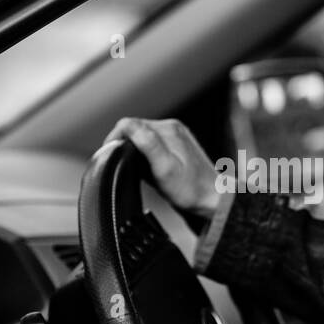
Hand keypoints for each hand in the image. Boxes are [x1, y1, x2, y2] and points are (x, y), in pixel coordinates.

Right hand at [105, 117, 220, 219]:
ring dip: (134, 151)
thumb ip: (147, 144)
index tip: (111, 156)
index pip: (128, 124)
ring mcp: (175, 135)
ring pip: (141, 137)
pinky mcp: (175, 145)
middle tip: (126, 167)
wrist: (212, 199)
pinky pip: (151, 144)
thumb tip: (127, 126)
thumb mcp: (164, 168)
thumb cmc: (191, 189)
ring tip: (140, 170)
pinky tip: (150, 169)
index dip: (115, 139)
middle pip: (134, 129)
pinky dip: (144, 156)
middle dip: (125, 146)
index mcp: (168, 129)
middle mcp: (172, 128)